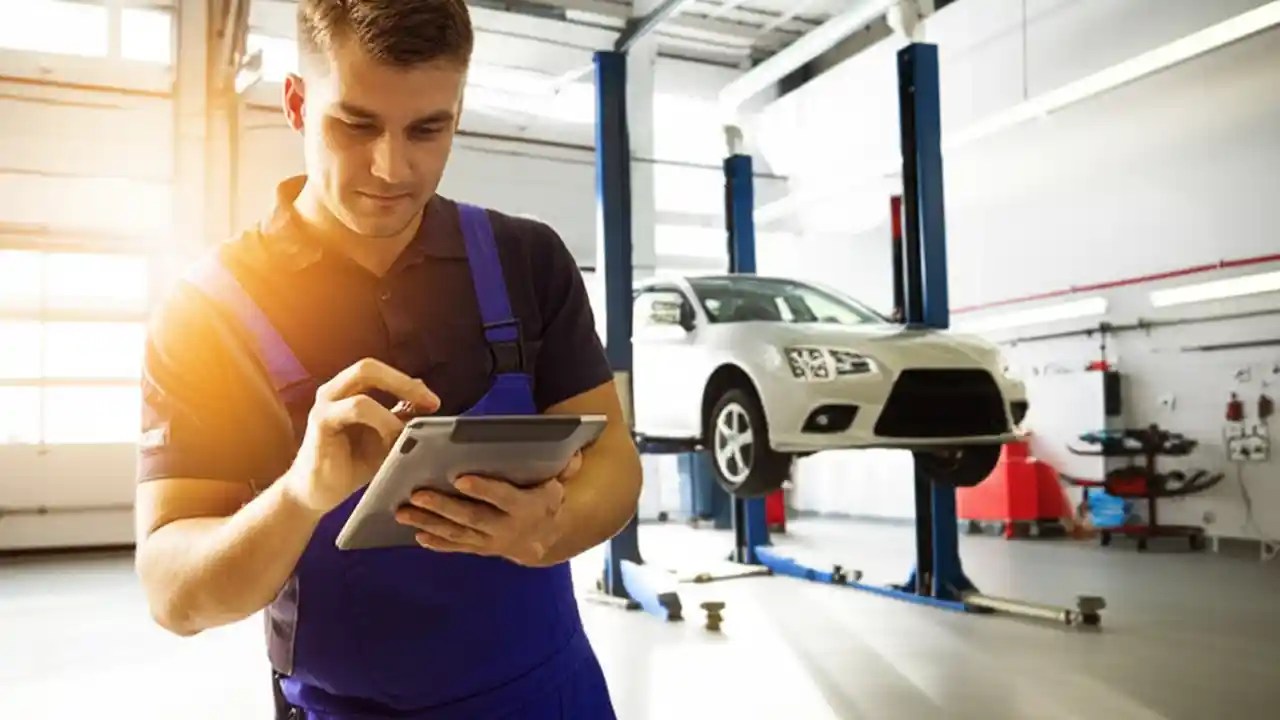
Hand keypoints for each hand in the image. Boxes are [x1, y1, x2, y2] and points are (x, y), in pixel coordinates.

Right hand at [285, 358, 439, 513]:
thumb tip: (426, 397)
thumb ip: (401, 416)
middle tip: (430, 403)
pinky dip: (382, 420)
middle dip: (403, 383)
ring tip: (411, 430)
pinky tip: (393, 439)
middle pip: (368, 367)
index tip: (434, 403)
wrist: (318, 493)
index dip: (408, 383)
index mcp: (347, 390)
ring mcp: (325, 405)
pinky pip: (357, 409)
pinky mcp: (320, 423)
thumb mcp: (385, 437)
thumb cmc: (351, 463)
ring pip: (364, 385)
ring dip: (394, 407)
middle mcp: (333, 392)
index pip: (379, 371)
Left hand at [396, 452, 583, 566]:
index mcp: (528, 507)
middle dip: (443, 507)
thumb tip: (575, 450)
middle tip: (416, 494)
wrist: (547, 538)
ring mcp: (490, 542)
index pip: (504, 497)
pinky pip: (456, 547)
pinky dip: (437, 543)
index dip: (484, 489)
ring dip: (428, 523)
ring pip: (457, 533)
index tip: (460, 477)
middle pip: (472, 517)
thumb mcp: (560, 482)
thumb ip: (565, 467)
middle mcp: (507, 528)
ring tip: (402, 511)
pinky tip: (417, 535)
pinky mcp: (479, 548)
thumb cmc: (547, 497)